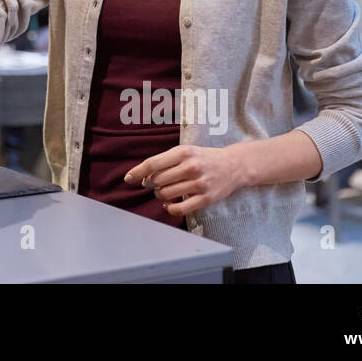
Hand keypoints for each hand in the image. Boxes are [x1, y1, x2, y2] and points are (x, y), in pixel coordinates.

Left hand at [123, 145, 247, 217]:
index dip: (137, 172)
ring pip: (166, 194)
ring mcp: (199, 183)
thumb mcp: (186, 152)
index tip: (128, 178)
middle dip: (151, 184)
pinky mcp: (206, 198)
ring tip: (164, 191)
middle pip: (157, 180)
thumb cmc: (204, 158)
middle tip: (154, 184)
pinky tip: (169, 204)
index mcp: (183, 152)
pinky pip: (179, 208)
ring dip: (159, 195)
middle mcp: (191, 167)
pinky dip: (169, 208)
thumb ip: (165, 161)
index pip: (153, 163)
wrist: (234, 166)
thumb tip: (143, 177)